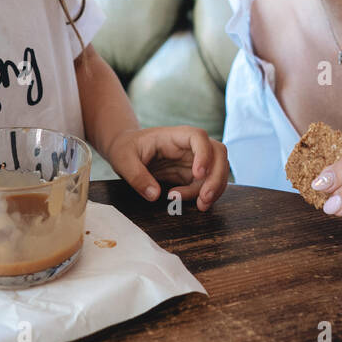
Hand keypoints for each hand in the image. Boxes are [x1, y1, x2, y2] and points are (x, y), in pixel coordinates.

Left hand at [104, 126, 229, 211]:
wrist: (126, 150)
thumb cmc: (125, 148)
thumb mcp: (123, 160)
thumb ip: (136, 176)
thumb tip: (154, 195)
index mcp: (175, 136)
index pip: (198, 137)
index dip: (204, 154)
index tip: (198, 174)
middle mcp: (190, 146)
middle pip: (218, 153)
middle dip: (217, 176)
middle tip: (205, 197)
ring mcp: (194, 160)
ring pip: (218, 170)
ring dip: (215, 188)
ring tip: (200, 205)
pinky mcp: (192, 175)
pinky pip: (207, 184)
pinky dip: (206, 195)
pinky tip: (195, 205)